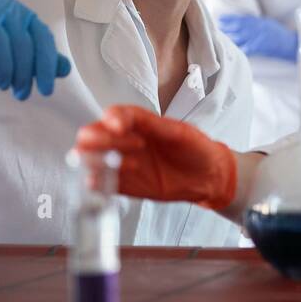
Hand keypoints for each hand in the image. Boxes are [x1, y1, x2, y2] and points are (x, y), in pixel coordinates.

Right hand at [0, 0, 71, 99]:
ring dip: (3, 68)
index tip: (46, 92)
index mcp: (22, 14)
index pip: (42, 38)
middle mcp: (2, 6)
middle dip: (24, 72)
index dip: (46, 66)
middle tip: (20, 93)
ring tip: (2, 85)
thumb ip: (39, 60)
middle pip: (21, 40)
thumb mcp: (14, 58)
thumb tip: (65, 69)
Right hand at [74, 105, 237, 210]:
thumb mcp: (177, 132)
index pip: (113, 116)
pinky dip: (97, 183)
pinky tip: (103, 182)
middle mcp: (125, 142)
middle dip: (99, 140)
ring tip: (126, 164)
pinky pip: (102, 184)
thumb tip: (122, 118)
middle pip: (93, 136)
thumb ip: (150, 124)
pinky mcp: (125, 185)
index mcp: (137, 123)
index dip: (111, 120)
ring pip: (92, 160)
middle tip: (122, 146)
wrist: (209, 177)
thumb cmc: (196, 149)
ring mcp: (122, 163)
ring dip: (97, 161)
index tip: (118, 126)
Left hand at [218, 14, 298, 60]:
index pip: (240, 19)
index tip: (221, 19)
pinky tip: (232, 50)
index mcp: (258, 21)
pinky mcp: (258, 47)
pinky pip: (245, 48)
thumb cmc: (279, 33)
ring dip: (230, 38)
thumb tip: (244, 23)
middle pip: (237, 27)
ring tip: (221, 38)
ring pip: (238, 38)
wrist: (289, 44)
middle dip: (227, 28)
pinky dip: (239, 49)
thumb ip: (255, 23)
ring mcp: (256, 38)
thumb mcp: (267, 23)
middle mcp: (255, 28)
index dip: (229, 19)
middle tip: (217, 28)